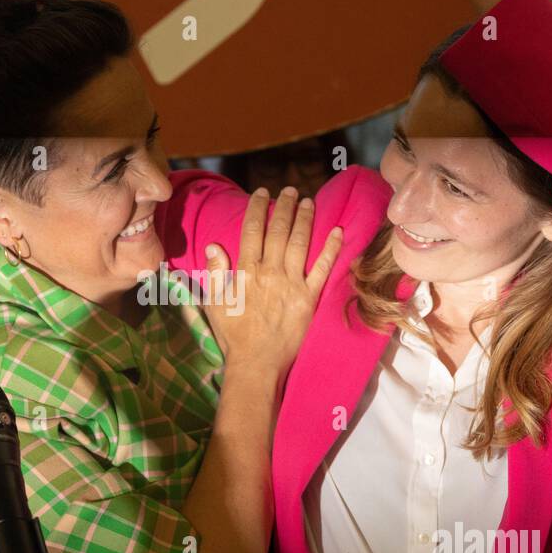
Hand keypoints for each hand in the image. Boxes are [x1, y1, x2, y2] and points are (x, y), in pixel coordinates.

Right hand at [202, 187, 341, 375]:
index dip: (258, 209)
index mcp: (247, 271)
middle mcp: (270, 272)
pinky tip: (337, 231)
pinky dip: (331, 249)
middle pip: (278, 231)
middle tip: (290, 190)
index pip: (252, 231)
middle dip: (284, 207)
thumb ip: (216, 273)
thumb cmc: (234, 335)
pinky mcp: (309, 298)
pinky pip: (322, 269)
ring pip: (300, 243)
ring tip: (309, 201)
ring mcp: (292, 284)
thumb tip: (215, 245)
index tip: (262, 193)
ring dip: (305, 219)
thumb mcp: (215, 303)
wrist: (256, 362)